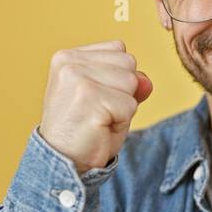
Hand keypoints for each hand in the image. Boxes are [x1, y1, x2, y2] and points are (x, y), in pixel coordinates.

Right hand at [39, 40, 152, 173]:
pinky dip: (122, 122)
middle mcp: (69, 62)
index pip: (119, 50)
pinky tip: (99, 128)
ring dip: (123, 107)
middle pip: (129, 63)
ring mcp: (78, 79)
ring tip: (99, 119)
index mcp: (68, 56)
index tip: (94, 99)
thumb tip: (146, 81)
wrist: (65, 161)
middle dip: (123, 92)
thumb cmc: (85, 129)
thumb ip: (128, 81)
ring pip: (132, 83)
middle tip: (98, 112)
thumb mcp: (108, 96)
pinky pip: (130, 105)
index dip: (117, 79)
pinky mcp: (90, 98)